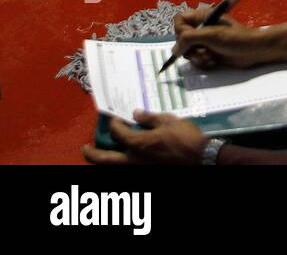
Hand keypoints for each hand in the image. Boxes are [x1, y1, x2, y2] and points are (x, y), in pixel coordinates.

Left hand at [83, 112, 208, 164]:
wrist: (201, 158)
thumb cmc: (186, 138)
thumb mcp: (169, 121)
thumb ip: (150, 118)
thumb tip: (136, 114)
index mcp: (138, 143)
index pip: (118, 133)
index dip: (115, 124)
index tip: (116, 118)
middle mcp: (134, 159)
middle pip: (105, 159)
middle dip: (92, 153)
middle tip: (85, 148)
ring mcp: (139, 168)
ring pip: (114, 167)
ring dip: (104, 160)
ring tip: (100, 155)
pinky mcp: (147, 171)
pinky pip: (127, 168)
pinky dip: (120, 164)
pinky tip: (122, 158)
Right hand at [171, 9, 269, 68]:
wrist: (254, 51)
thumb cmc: (236, 39)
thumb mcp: (211, 35)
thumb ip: (189, 38)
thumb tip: (174, 50)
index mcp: (203, 17)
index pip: (179, 21)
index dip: (180, 31)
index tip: (188, 38)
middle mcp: (201, 29)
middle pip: (180, 40)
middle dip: (190, 49)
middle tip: (204, 50)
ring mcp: (205, 42)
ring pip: (187, 52)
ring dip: (198, 57)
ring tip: (211, 57)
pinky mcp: (208, 54)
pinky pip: (195, 61)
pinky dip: (203, 63)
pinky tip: (214, 61)